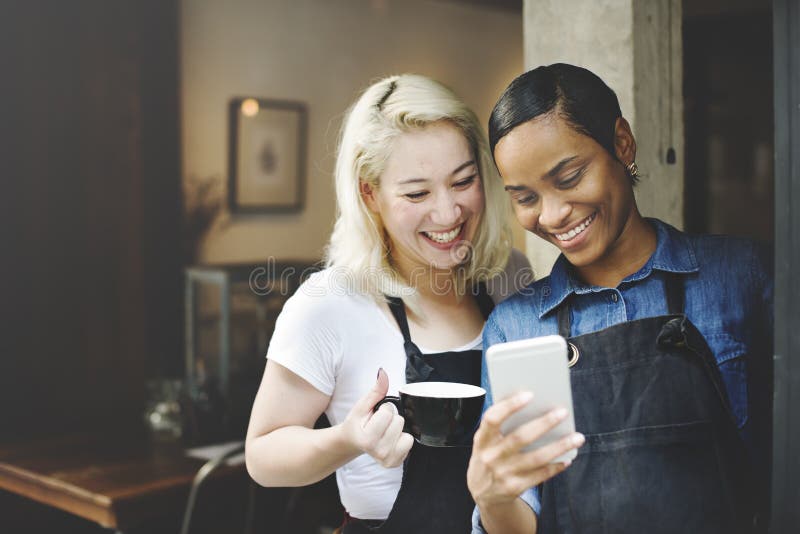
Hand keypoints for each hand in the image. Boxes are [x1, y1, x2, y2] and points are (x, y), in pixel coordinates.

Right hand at [339, 368, 413, 467]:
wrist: (352, 442)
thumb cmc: (357, 423)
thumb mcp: (363, 405)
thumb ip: (376, 390)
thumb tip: (383, 373)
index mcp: (367, 439)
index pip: (388, 413)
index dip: (383, 409)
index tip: (375, 415)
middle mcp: (379, 452)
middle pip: (399, 422)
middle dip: (391, 419)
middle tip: (379, 424)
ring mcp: (388, 460)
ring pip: (407, 433)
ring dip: (397, 429)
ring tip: (384, 432)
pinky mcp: (396, 463)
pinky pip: (410, 443)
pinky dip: (402, 439)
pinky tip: (389, 440)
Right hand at [467, 391, 584, 507]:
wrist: (482, 493)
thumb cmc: (489, 456)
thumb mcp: (485, 441)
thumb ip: (501, 425)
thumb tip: (532, 405)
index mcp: (482, 439)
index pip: (492, 419)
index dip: (509, 406)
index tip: (530, 394)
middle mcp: (490, 457)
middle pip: (520, 437)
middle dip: (544, 423)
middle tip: (563, 412)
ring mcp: (503, 474)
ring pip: (536, 458)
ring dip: (559, 446)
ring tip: (578, 437)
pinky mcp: (515, 488)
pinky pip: (540, 475)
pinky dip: (556, 466)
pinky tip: (567, 457)